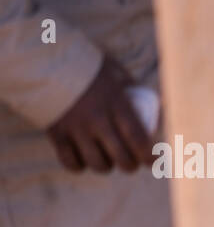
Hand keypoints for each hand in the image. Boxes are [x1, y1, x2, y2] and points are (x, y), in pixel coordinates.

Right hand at [45, 56, 152, 172]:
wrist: (44, 60)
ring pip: (97, 165)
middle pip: (122, 159)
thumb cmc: (88, 66)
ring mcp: (75, 128)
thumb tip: (157, 109)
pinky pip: (70, 162)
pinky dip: (79, 165)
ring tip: (108, 159)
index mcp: (116, 103)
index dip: (150, 157)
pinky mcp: (56, 133)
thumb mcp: (116, 72)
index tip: (153, 160)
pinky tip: (84, 161)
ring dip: (106, 166)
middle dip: (131, 165)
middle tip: (132, 161)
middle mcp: (97, 119)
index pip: (139, 141)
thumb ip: (134, 89)